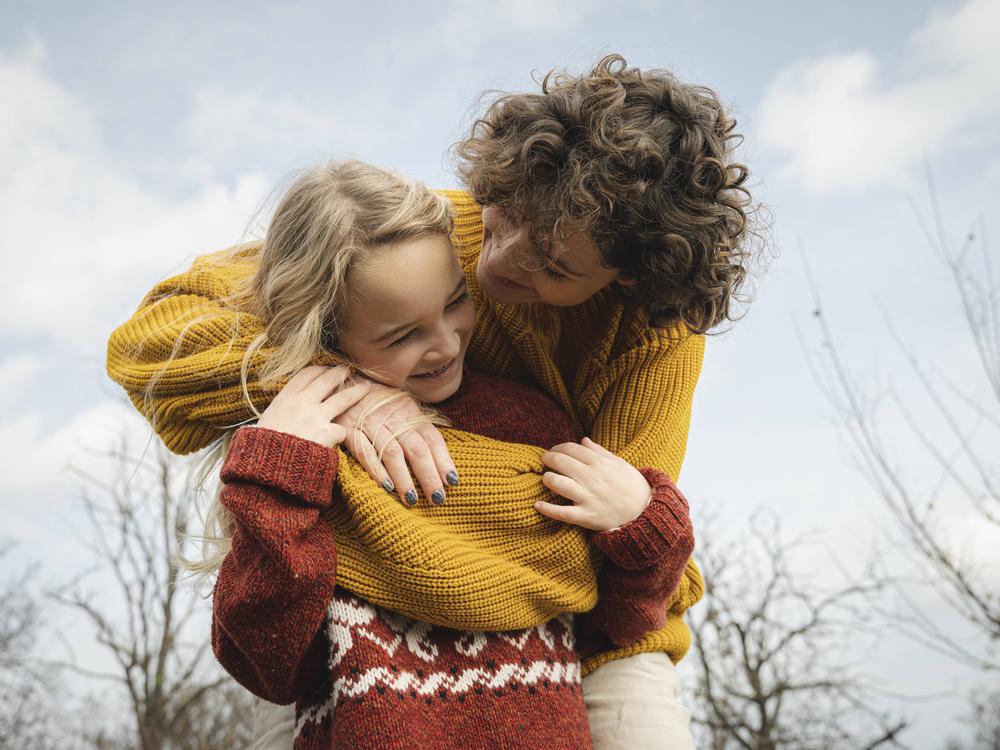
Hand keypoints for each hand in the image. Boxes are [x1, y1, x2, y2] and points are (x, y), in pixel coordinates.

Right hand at [256, 366, 371, 447]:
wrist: (267, 468)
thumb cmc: (263, 448)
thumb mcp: (267, 420)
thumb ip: (282, 409)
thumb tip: (290, 407)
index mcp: (285, 399)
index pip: (305, 375)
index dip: (318, 370)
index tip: (326, 369)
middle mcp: (302, 403)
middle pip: (327, 380)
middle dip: (340, 372)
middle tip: (348, 369)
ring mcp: (316, 417)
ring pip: (343, 398)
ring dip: (356, 391)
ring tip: (365, 386)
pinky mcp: (327, 434)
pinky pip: (341, 429)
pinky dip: (340, 434)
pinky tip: (338, 438)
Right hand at [334, 379, 456, 505]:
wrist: (338, 381)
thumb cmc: (374, 400)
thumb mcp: (399, 406)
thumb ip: (416, 426)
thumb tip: (438, 456)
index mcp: (409, 411)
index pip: (432, 438)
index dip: (443, 460)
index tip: (452, 481)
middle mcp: (393, 416)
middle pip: (416, 448)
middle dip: (429, 475)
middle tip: (437, 498)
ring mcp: (371, 422)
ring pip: (393, 453)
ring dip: (404, 478)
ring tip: (411, 499)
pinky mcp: (349, 429)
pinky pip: (365, 452)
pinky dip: (377, 470)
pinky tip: (387, 487)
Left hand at [536, 437, 651, 530]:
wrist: (646, 512)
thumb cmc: (631, 485)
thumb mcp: (619, 464)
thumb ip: (599, 451)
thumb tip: (583, 440)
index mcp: (599, 463)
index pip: (570, 448)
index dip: (557, 448)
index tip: (553, 452)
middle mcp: (592, 478)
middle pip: (560, 462)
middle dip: (547, 459)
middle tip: (545, 461)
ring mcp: (588, 497)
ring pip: (557, 483)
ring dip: (547, 479)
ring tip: (547, 479)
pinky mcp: (586, 516)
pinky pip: (562, 512)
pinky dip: (547, 509)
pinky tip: (537, 505)